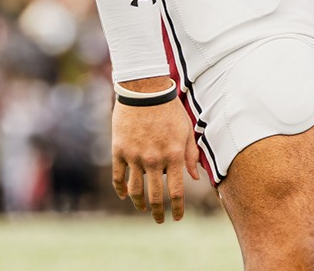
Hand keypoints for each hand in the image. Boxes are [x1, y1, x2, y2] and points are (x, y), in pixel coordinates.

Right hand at [110, 76, 201, 222]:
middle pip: (154, 196)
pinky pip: (118, 177)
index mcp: (174, 156)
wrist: (145, 92)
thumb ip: (191, 155)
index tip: (176, 218)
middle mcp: (154, 160)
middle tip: (160, 220)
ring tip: (142, 209)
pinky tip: (124, 195)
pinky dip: (120, 189)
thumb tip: (195, 177)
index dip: (177, 208)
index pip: (176, 191)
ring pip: (135, 190)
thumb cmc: (171, 111)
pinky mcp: (119, 152)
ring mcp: (134, 157)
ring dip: (138, 203)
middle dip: (158, 212)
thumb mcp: (187, 131)